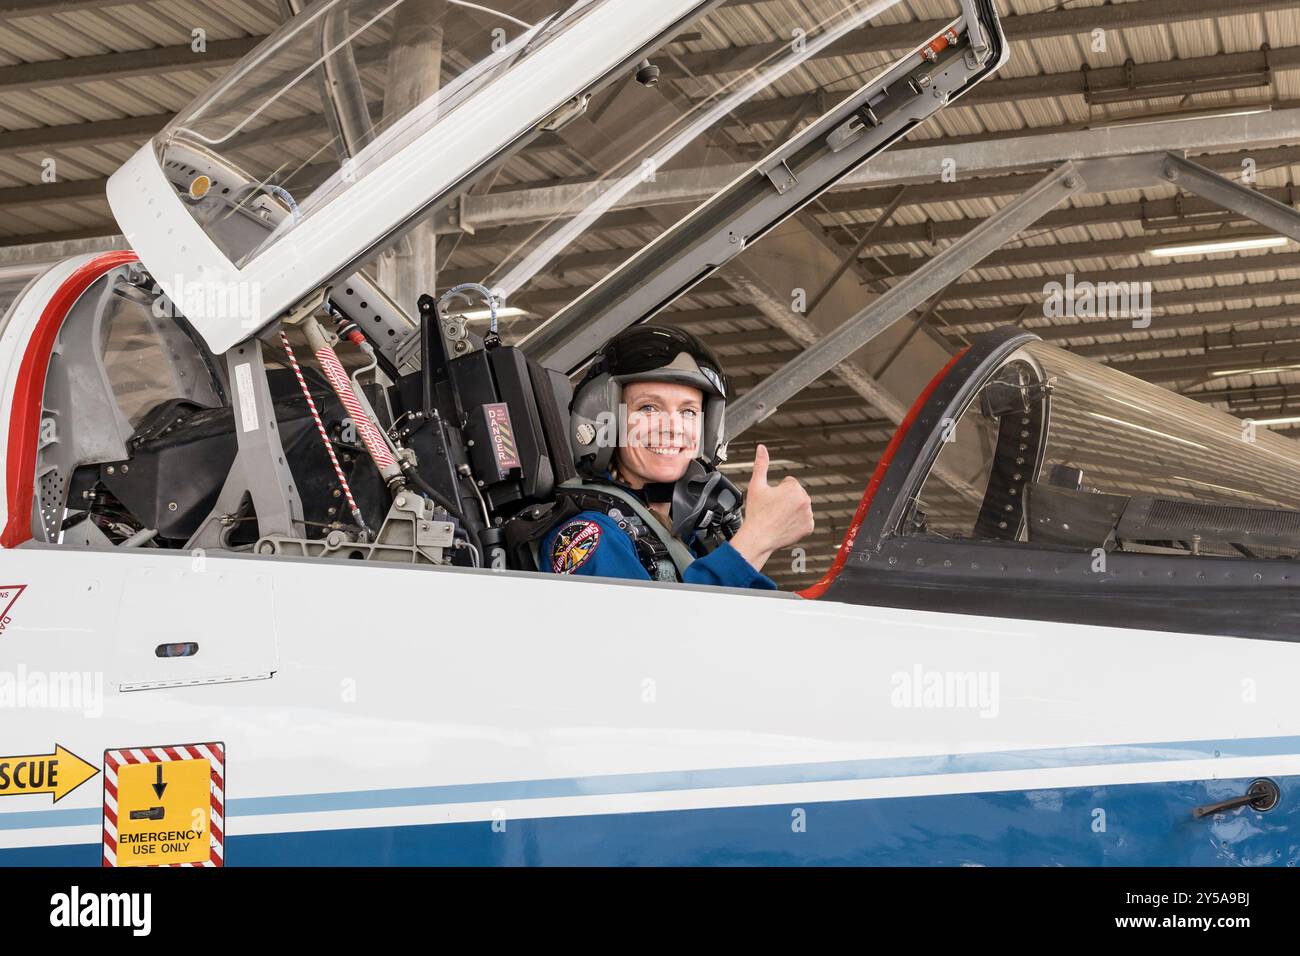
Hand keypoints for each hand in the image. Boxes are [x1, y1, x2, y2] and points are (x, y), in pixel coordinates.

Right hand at [729, 444, 814, 572]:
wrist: (758, 538)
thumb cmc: (756, 514)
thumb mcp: (756, 485)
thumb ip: (761, 464)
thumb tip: (761, 448)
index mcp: (794, 488)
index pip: (789, 483)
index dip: (777, 490)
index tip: (770, 500)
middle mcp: (805, 500)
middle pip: (796, 494)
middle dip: (786, 499)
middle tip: (773, 509)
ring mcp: (808, 515)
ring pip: (800, 507)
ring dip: (792, 510)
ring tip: (778, 517)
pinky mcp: (809, 527)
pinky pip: (804, 520)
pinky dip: (797, 522)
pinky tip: (785, 524)